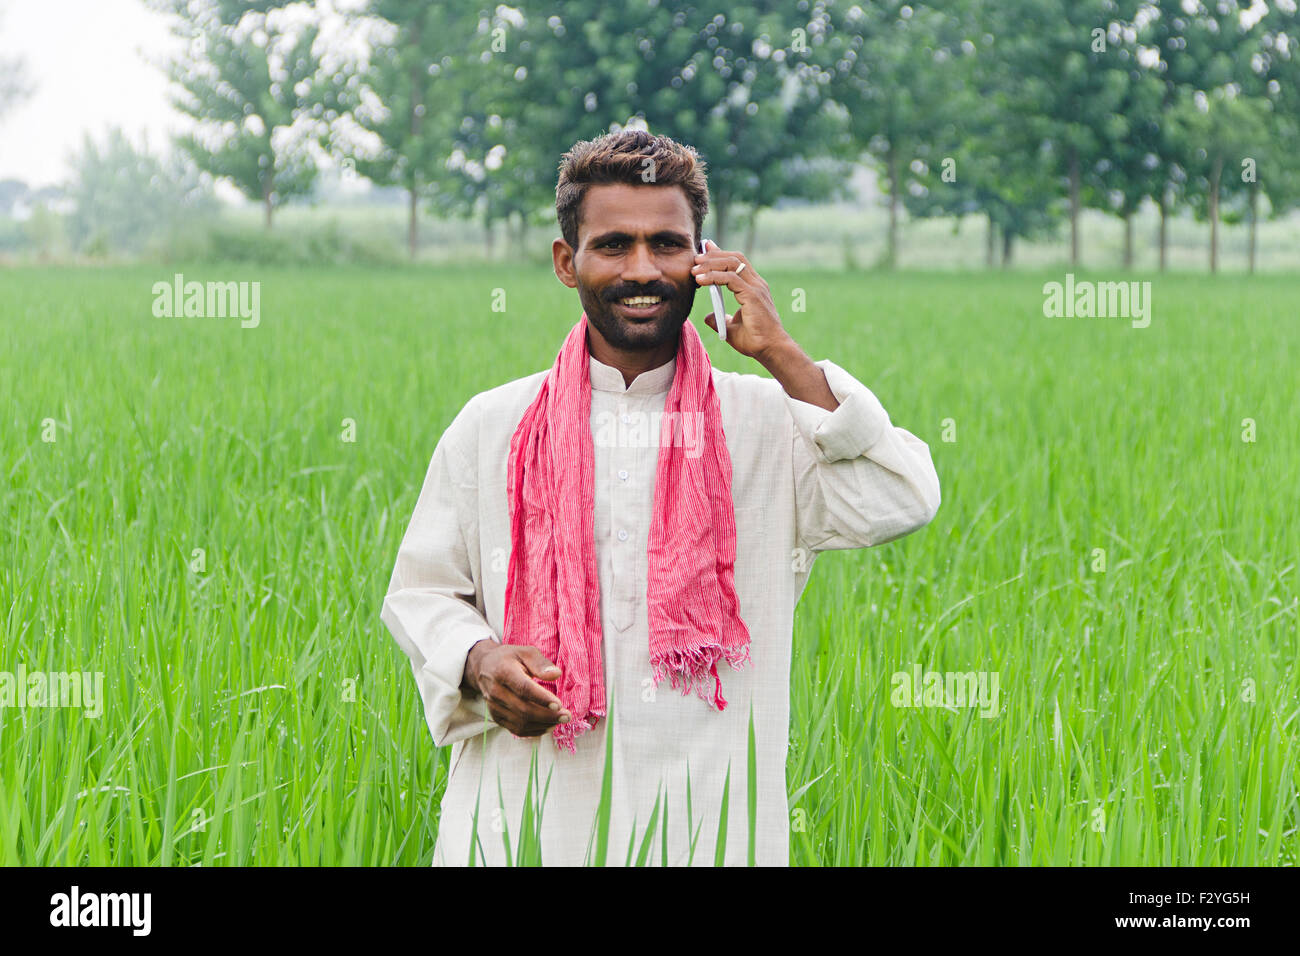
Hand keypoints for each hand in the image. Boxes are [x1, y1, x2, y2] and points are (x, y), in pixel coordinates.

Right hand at [463, 640, 570, 736]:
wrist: (483, 668)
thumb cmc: (509, 658)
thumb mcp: (525, 652)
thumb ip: (540, 663)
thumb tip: (556, 674)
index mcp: (503, 672)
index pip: (523, 689)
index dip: (542, 699)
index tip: (559, 705)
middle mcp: (496, 691)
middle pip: (523, 709)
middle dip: (548, 716)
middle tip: (567, 716)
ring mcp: (495, 707)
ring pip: (520, 722)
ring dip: (543, 724)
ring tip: (560, 720)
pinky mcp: (496, 717)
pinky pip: (516, 729)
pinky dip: (534, 731)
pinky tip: (548, 726)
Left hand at [693, 239, 791, 361]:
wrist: (770, 350)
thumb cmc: (755, 341)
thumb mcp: (732, 328)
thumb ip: (720, 319)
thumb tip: (708, 317)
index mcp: (754, 288)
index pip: (737, 263)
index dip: (720, 254)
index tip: (704, 251)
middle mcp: (756, 284)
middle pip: (734, 258)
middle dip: (713, 255)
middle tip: (695, 259)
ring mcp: (756, 288)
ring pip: (732, 264)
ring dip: (711, 264)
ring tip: (694, 269)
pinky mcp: (753, 295)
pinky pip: (730, 278)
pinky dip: (713, 276)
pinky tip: (700, 280)